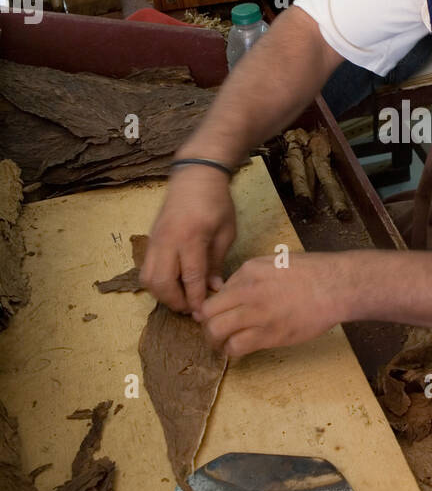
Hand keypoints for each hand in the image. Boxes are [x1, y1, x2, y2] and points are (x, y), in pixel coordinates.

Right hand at [139, 166, 236, 312]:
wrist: (194, 176)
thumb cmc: (216, 202)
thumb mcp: (226, 232)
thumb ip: (217, 262)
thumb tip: (214, 289)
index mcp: (191, 237)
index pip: (190, 277)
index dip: (196, 299)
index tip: (203, 314)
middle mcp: (168, 241)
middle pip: (162, 283)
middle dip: (175, 302)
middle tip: (191, 308)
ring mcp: (155, 240)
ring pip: (148, 278)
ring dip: (163, 294)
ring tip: (181, 298)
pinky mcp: (150, 240)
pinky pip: (146, 268)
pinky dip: (157, 282)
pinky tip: (172, 284)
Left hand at [194, 253, 345, 356]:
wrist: (335, 286)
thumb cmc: (310, 272)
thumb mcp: (273, 262)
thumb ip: (248, 276)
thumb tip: (230, 292)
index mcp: (248, 271)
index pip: (214, 294)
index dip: (209, 307)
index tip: (212, 315)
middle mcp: (247, 292)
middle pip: (208, 314)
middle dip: (206, 325)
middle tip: (213, 331)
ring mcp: (257, 314)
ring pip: (216, 332)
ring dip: (215, 341)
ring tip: (222, 344)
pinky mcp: (269, 335)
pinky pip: (237, 347)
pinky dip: (232, 351)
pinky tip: (237, 350)